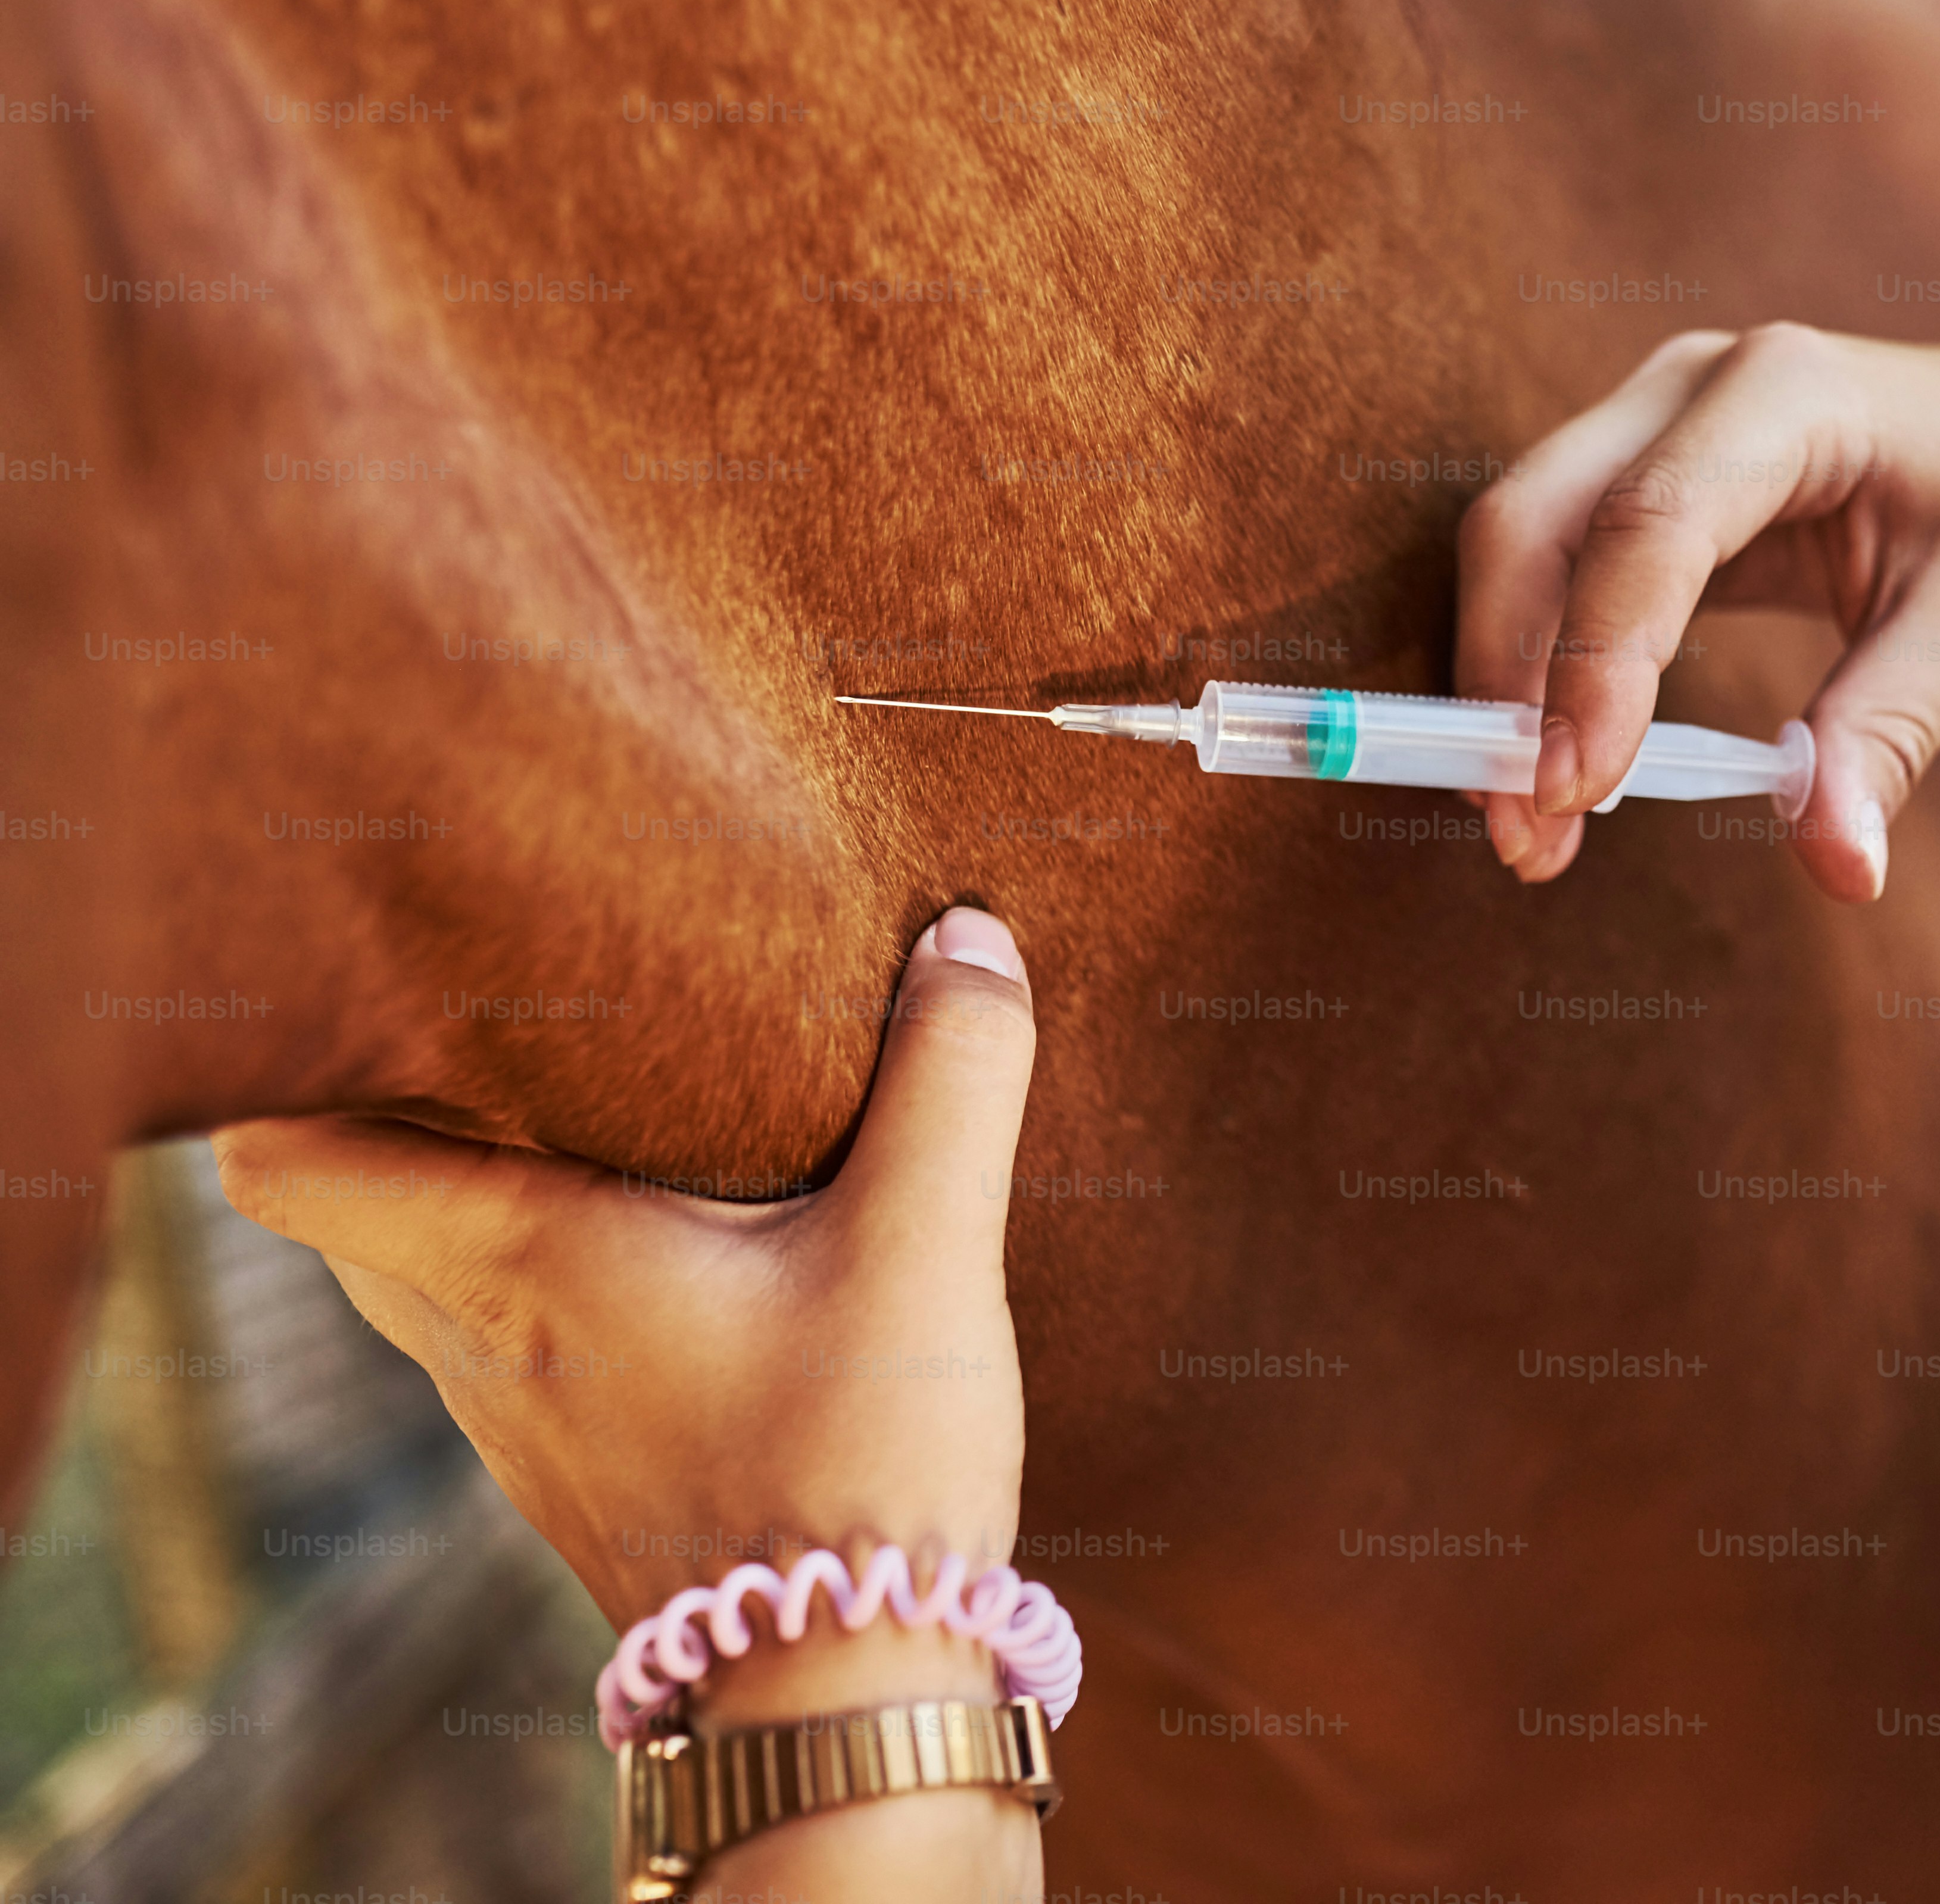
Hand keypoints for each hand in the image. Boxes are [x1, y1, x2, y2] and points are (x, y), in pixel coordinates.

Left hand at [217, 908, 1045, 1895]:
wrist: (849, 1691)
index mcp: (517, 1260)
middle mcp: (480, 1340)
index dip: (284, 1069)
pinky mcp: (579, 1472)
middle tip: (499, 1024)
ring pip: (424, 1281)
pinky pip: (505, 1345)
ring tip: (583, 1117)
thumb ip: (952, 1075)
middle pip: (344, 1209)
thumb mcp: (925, 1248)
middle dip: (395, 1113)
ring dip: (471, 1198)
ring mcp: (517, 1423)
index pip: (283, 1165)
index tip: (369, 989)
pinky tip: (661, 1250)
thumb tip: (968, 936)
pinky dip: (540, 1281)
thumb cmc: (855, 1468)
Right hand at [1457, 324, 1939, 899]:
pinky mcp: (1644, 476)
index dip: (1597, 662)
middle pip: (1540, 520)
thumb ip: (1893, 734)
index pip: (1652, 524)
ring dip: (1508, 685)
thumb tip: (1840, 870)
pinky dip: (1541, 667)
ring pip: (1527, 544)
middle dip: (1512, 680)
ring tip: (1529, 831)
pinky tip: (1551, 768)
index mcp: (1789, 389)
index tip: (1575, 795)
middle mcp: (1695, 384)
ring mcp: (1655, 420)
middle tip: (1522, 836)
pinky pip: (1557, 567)